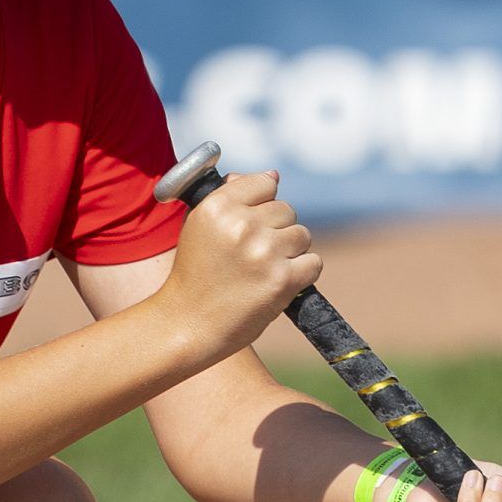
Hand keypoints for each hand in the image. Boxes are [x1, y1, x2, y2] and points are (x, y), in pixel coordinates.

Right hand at [158, 171, 321, 360]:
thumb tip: (273, 177)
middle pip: (287, 210)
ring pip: (302, 235)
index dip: (262, 204)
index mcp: (218, 206)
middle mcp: (241, 225)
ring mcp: (264, 252)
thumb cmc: (196, 274)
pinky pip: (313, 263)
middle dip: (277, 231)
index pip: (265, 183)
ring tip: (263, 270)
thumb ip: (232, 196)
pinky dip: (302, 274)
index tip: (251, 223)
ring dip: (290, 252)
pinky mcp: (282, 280)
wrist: (187, 324)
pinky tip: (279, 282)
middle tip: (253, 255)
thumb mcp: (201, 225)